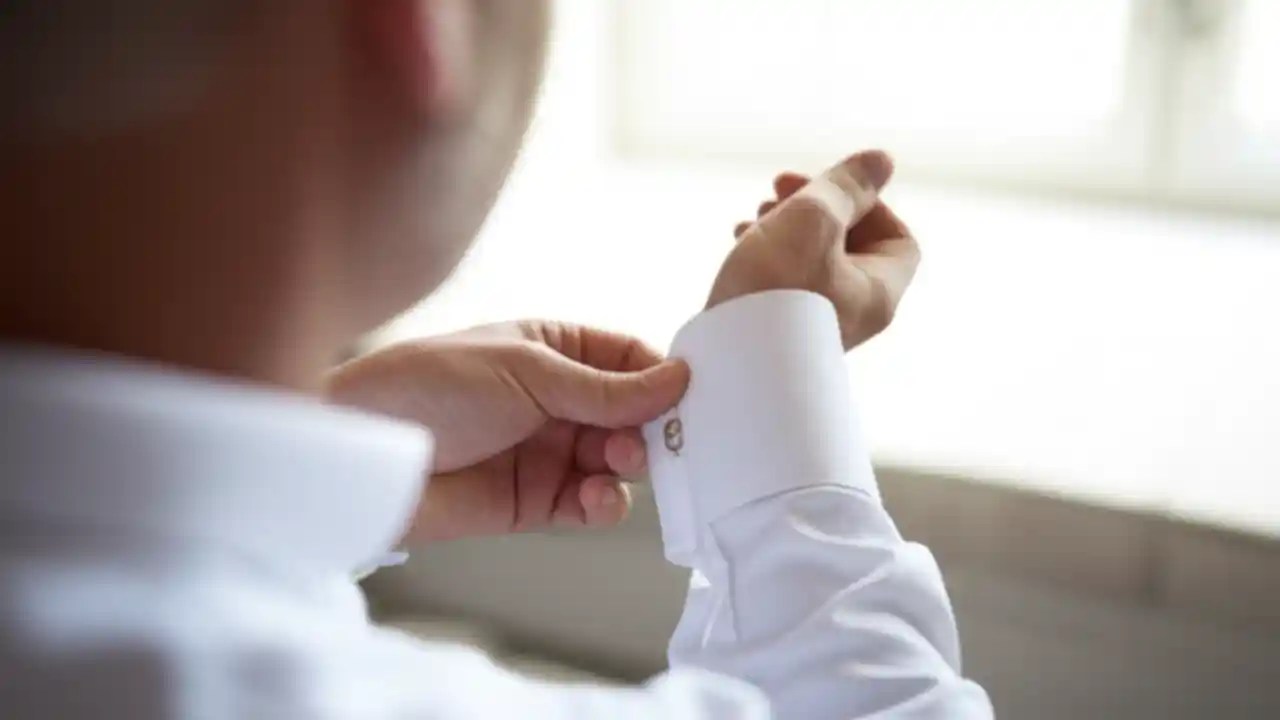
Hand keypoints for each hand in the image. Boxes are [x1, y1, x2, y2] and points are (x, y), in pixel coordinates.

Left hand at [326, 323, 688, 541]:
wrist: (367, 456)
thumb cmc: (434, 387)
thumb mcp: (529, 371)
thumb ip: (605, 388)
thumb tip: (678, 379)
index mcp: (552, 347)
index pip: (627, 357)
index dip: (660, 376)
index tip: (690, 395)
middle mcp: (555, 399)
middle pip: (630, 414)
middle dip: (649, 427)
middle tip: (657, 439)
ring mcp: (545, 450)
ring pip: (615, 463)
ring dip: (629, 466)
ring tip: (617, 463)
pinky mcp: (531, 501)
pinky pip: (587, 504)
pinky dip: (602, 504)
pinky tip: (595, 499)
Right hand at [709, 150, 919, 349]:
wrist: (724, 363)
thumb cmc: (774, 289)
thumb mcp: (813, 220)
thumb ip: (847, 187)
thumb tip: (881, 161)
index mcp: (878, 291)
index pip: (896, 237)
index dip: (867, 203)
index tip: (825, 188)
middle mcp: (855, 313)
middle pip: (851, 245)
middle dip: (817, 208)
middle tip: (778, 189)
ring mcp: (816, 325)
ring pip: (812, 260)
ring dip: (786, 226)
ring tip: (755, 213)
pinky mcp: (780, 331)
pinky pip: (784, 281)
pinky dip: (767, 253)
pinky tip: (740, 240)